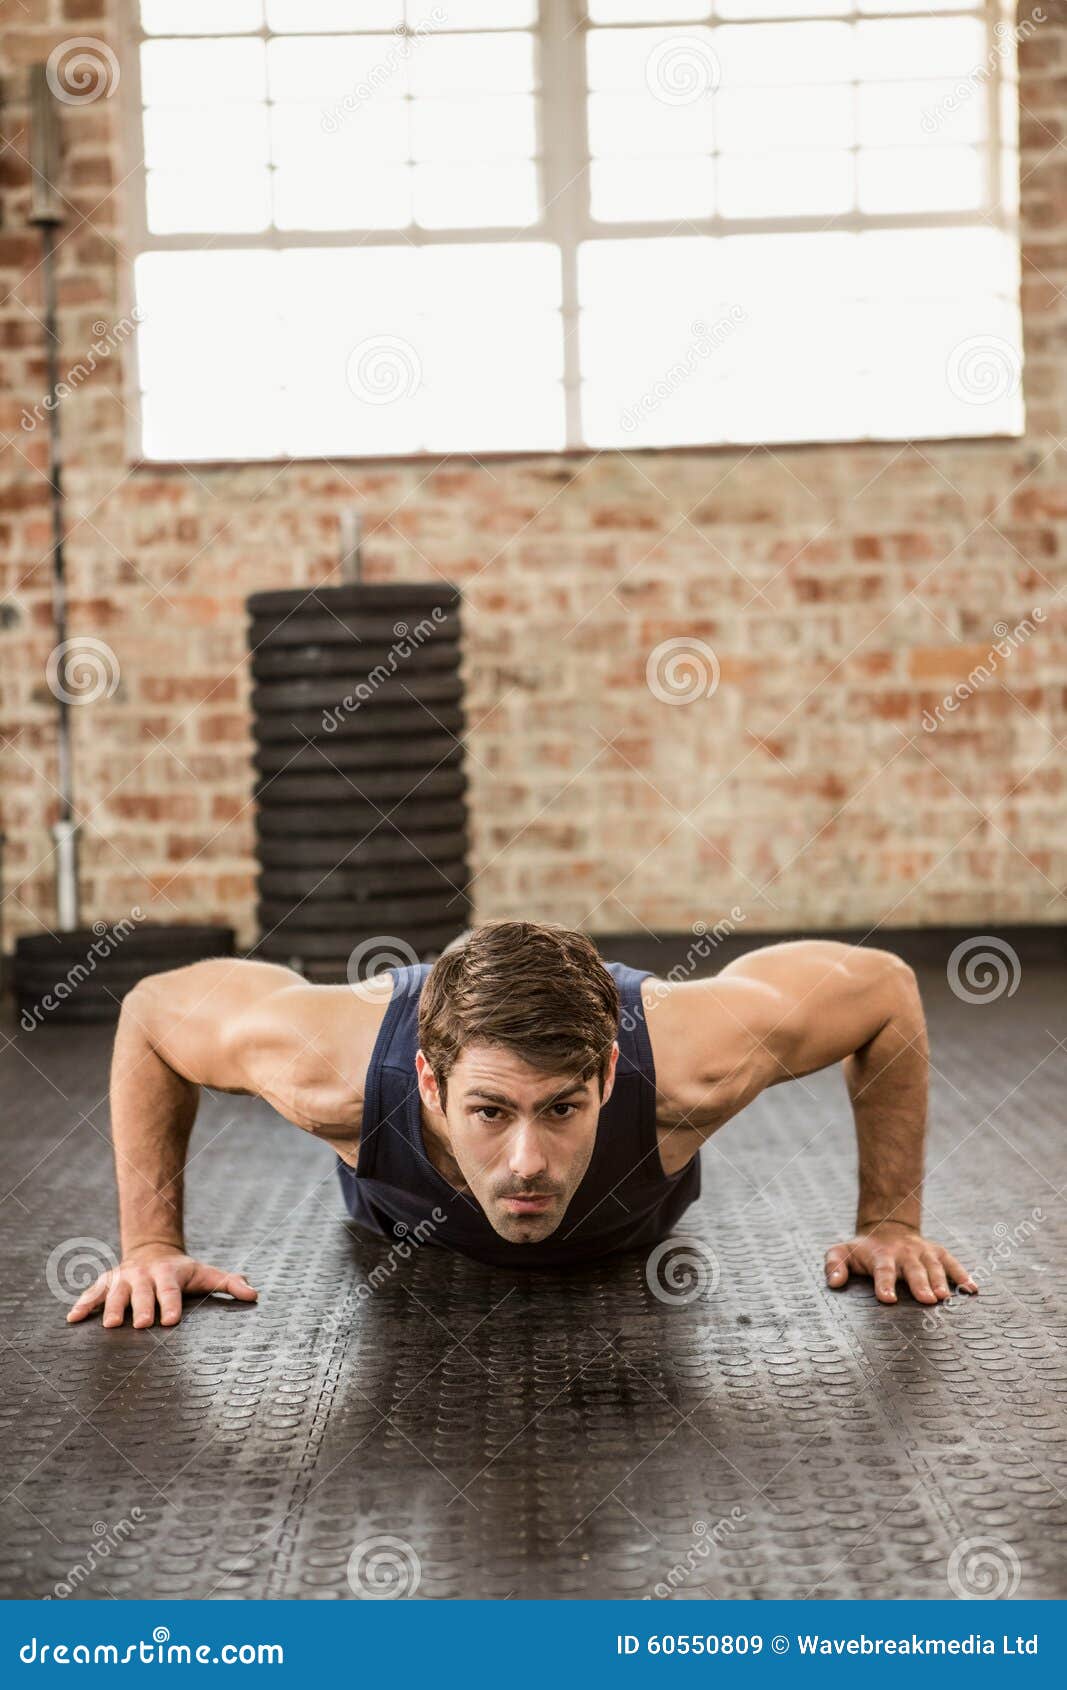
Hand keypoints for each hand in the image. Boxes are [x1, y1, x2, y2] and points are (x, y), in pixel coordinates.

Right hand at [66, 1243, 257, 1329]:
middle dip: (140, 1308)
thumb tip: (254, 1294)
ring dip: (111, 1307)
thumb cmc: (183, 1272)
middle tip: (140, 1325)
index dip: (170, 1305)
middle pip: (142, 1293)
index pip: (170, 1291)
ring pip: (115, 1292)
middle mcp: (143, 1275)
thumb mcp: (206, 1274)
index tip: (171, 1320)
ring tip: (108, 1325)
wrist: (152, 1251)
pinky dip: (82, 1304)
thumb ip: (229, 1283)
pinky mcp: (106, 1282)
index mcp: (168, 1274)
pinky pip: (92, 1292)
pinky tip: (72, 1319)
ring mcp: (122, 1278)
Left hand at [824, 1222, 977, 1304]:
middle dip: (920, 1284)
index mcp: (881, 1256)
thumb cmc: (863, 1250)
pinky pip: (952, 1263)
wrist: (886, 1227)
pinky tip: (972, 1289)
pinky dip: (963, 1275)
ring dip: (941, 1281)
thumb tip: (834, 1282)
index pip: (882, 1270)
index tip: (888, 1299)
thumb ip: (834, 1264)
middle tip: (928, 1301)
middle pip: (913, 1269)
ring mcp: (923, 1252)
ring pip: (934, 1266)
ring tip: (946, 1298)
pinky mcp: (938, 1253)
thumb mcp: (842, 1252)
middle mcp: (904, 1254)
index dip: (884, 1284)